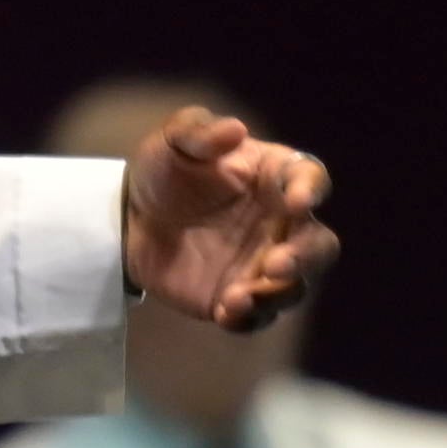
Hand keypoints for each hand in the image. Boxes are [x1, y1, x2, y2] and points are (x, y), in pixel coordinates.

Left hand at [122, 108, 335, 328]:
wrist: (127, 219)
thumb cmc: (162, 171)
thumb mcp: (171, 143)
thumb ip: (198, 132)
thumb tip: (235, 130)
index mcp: (274, 177)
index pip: (309, 180)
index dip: (311, 190)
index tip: (298, 200)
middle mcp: (280, 224)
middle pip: (319, 244)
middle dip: (306, 257)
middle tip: (277, 263)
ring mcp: (262, 264)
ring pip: (294, 287)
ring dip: (276, 293)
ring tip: (240, 296)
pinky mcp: (237, 296)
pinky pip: (256, 316)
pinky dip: (248, 317)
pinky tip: (227, 311)